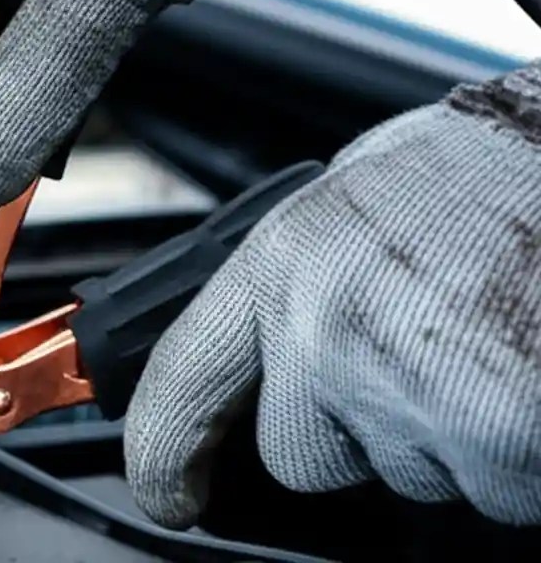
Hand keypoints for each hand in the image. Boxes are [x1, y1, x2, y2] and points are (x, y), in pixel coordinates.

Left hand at [125, 63, 540, 528]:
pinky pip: (493, 489)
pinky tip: (525, 369)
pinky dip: (515, 455)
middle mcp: (329, 327)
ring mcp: (411, 390)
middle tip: (422, 354)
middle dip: (353, 432)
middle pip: (299, 457)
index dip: (161, 455)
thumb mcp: (354, 203)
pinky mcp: (497, 439)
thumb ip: (291, 287)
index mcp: (286, 259)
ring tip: (489, 341)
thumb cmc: (493, 173)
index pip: (180, 384)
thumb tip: (252, 355)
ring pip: (407, 476)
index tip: (167, 492)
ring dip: (445, 434)